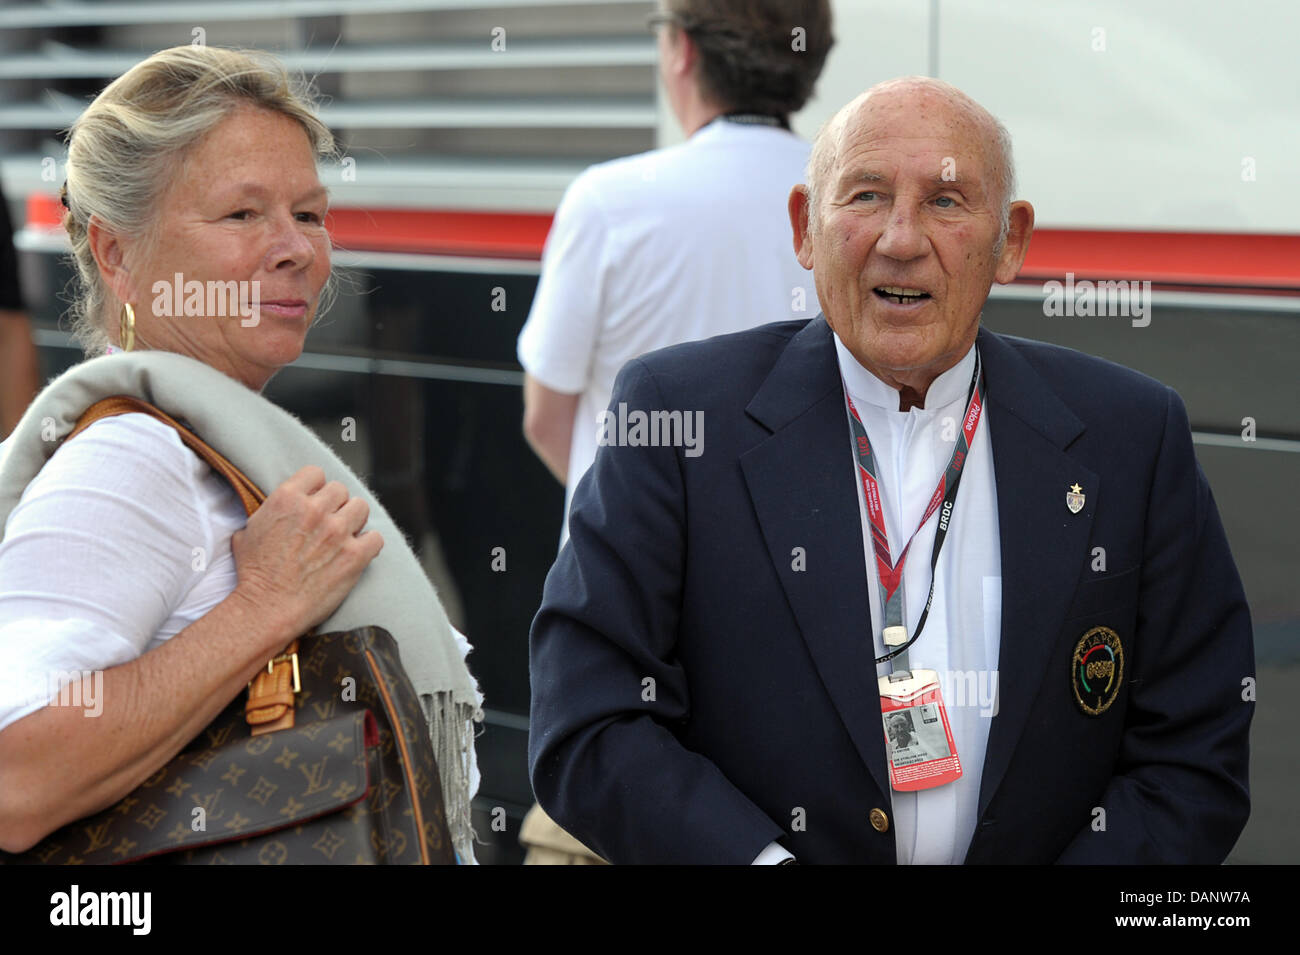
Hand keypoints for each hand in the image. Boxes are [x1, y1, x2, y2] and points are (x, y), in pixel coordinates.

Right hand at [229, 466, 382, 638]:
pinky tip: (357, 552)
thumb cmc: (254, 574)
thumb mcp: (248, 532)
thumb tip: (275, 509)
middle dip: (335, 506)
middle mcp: (314, 510)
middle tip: (328, 525)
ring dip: (354, 521)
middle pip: (340, 490)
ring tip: (344, 537)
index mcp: (286, 498)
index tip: (314, 503)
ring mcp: (337, 532)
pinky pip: (376, 537)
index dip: (316, 489)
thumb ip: (268, 513)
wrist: (267, 608)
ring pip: (361, 507)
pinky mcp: (354, 555)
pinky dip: (369, 545)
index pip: (316, 473)